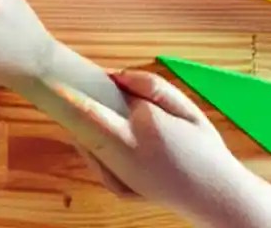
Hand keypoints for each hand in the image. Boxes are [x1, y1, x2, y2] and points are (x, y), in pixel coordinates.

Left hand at [52, 71, 255, 220]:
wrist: (217, 197)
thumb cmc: (205, 149)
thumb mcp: (188, 110)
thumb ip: (151, 87)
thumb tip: (115, 74)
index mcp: (147, 128)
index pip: (95, 108)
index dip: (70, 94)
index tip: (53, 80)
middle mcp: (129, 153)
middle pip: (82, 125)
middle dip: (67, 106)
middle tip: (55, 87)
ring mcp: (122, 174)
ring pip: (86, 144)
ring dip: (75, 124)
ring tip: (68, 103)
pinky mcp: (120, 188)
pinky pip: (95, 163)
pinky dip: (88, 146)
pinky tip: (84, 133)